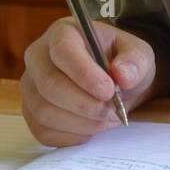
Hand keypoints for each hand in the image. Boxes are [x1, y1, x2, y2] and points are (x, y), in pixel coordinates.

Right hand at [21, 17, 155, 146]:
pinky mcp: (31, 112)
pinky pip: (44, 132)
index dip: (84, 74)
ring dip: (82, 123)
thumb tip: (123, 76)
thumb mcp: (138, 54)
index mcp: (63, 33)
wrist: (112, 81)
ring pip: (44, 112)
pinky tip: (92, 126)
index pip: (63, 51)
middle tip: (113, 111)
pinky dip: (73, 136)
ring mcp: (31, 86)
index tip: (109, 90)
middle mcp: (38, 57)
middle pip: (49, 85)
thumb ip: (136, 61)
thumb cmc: (121, 62)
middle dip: (86, 105)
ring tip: (108, 118)